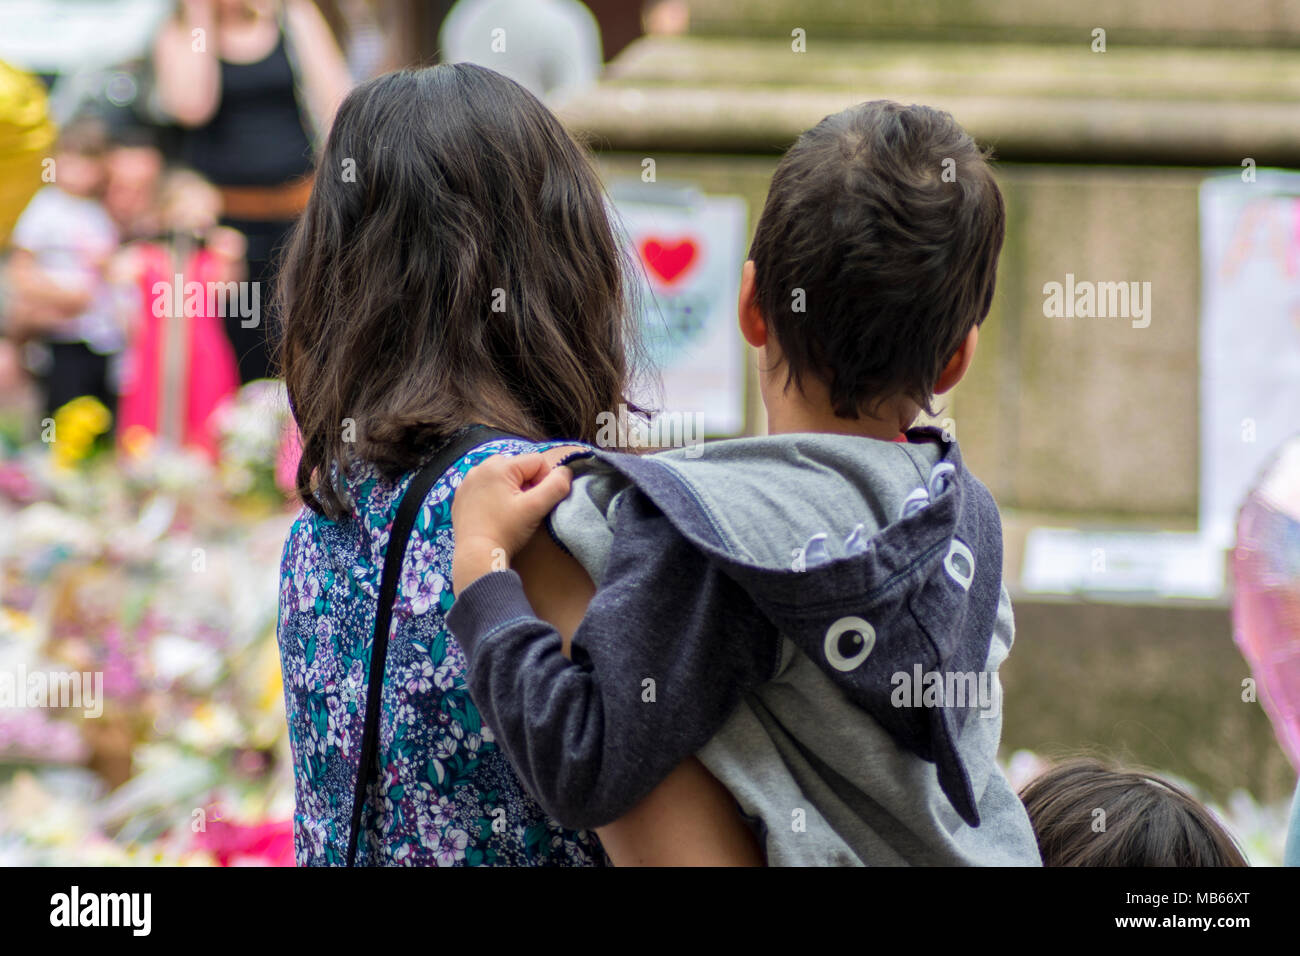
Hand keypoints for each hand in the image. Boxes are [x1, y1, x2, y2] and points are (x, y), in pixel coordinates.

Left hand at [450, 448, 582, 593]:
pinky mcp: (461, 496)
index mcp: (499, 466)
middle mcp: (480, 467)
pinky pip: (485, 487)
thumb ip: (556, 486)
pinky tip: (494, 515)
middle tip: (524, 508)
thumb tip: (566, 472)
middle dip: (526, 484)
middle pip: (518, 467)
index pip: (537, 462)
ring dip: (510, 489)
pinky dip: (493, 496)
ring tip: (509, 512)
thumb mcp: (536, 508)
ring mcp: (467, 482)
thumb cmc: (506, 530)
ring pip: (501, 476)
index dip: (545, 482)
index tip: (538, 503)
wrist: (475, 555)